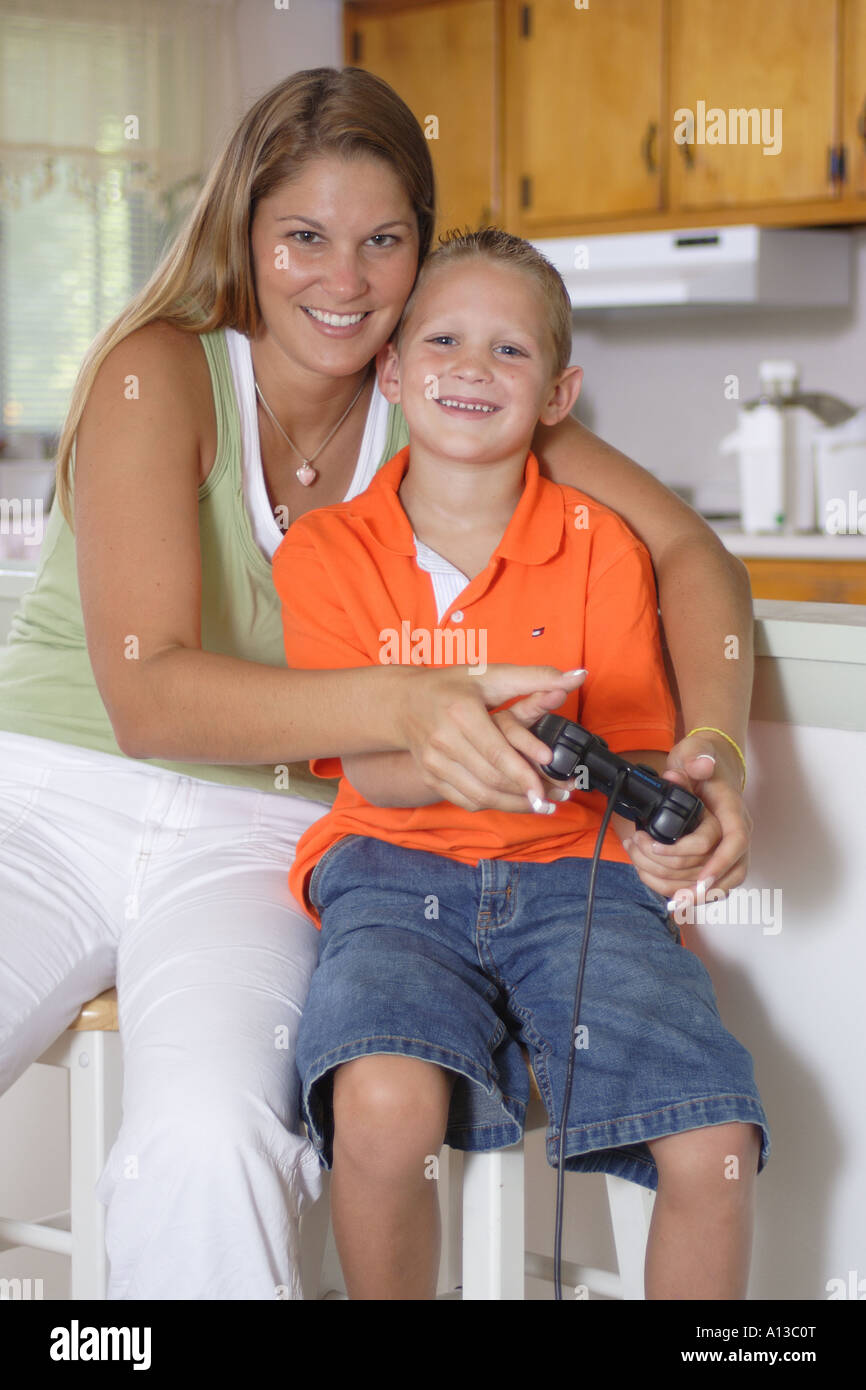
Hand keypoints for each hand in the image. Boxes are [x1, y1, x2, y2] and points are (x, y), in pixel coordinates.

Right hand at [396, 664, 586, 813]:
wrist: (403, 702)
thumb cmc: (453, 685)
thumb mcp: (492, 674)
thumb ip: (537, 678)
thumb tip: (577, 676)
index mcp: (460, 712)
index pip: (496, 752)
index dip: (523, 773)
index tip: (546, 788)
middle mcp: (443, 740)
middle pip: (491, 778)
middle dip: (527, 793)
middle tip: (559, 796)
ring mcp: (434, 763)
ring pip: (480, 795)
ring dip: (515, 805)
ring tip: (545, 805)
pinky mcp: (431, 777)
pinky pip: (467, 801)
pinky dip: (495, 805)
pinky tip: (516, 803)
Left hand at [618, 731, 750, 901]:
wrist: (711, 763)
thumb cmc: (701, 760)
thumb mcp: (694, 751)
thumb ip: (697, 758)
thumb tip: (701, 765)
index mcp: (732, 809)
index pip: (736, 840)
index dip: (721, 862)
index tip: (702, 879)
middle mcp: (737, 831)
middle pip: (734, 870)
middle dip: (704, 887)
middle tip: (673, 893)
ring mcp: (731, 845)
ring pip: (726, 882)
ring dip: (697, 894)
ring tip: (670, 899)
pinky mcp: (720, 854)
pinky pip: (715, 882)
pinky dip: (695, 892)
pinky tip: (672, 896)